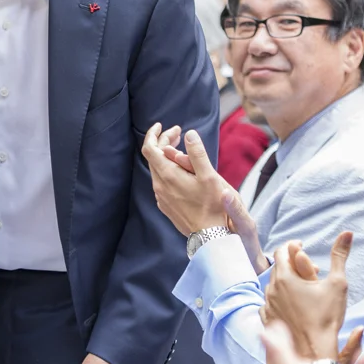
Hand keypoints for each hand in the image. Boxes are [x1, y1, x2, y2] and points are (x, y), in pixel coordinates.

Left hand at [143, 123, 266, 270]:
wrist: (211, 238)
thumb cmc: (214, 207)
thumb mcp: (209, 177)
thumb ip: (197, 154)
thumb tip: (188, 133)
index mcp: (168, 176)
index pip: (150, 148)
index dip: (154, 134)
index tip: (163, 125)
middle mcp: (160, 187)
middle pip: (153, 158)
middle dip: (163, 142)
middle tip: (178, 133)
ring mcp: (162, 198)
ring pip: (157, 171)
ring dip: (166, 157)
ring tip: (181, 149)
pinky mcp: (167, 207)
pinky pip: (162, 183)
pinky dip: (168, 171)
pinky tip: (181, 171)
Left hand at [262, 235, 352, 362]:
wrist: (314, 350)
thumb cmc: (327, 317)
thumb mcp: (338, 283)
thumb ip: (340, 255)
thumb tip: (347, 233)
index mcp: (285, 277)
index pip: (282, 251)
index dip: (292, 246)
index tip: (302, 246)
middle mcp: (272, 289)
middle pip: (277, 267)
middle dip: (292, 263)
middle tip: (309, 268)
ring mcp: (268, 305)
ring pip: (273, 285)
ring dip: (286, 281)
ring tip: (303, 286)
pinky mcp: (267, 319)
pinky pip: (269, 302)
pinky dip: (279, 298)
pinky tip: (291, 303)